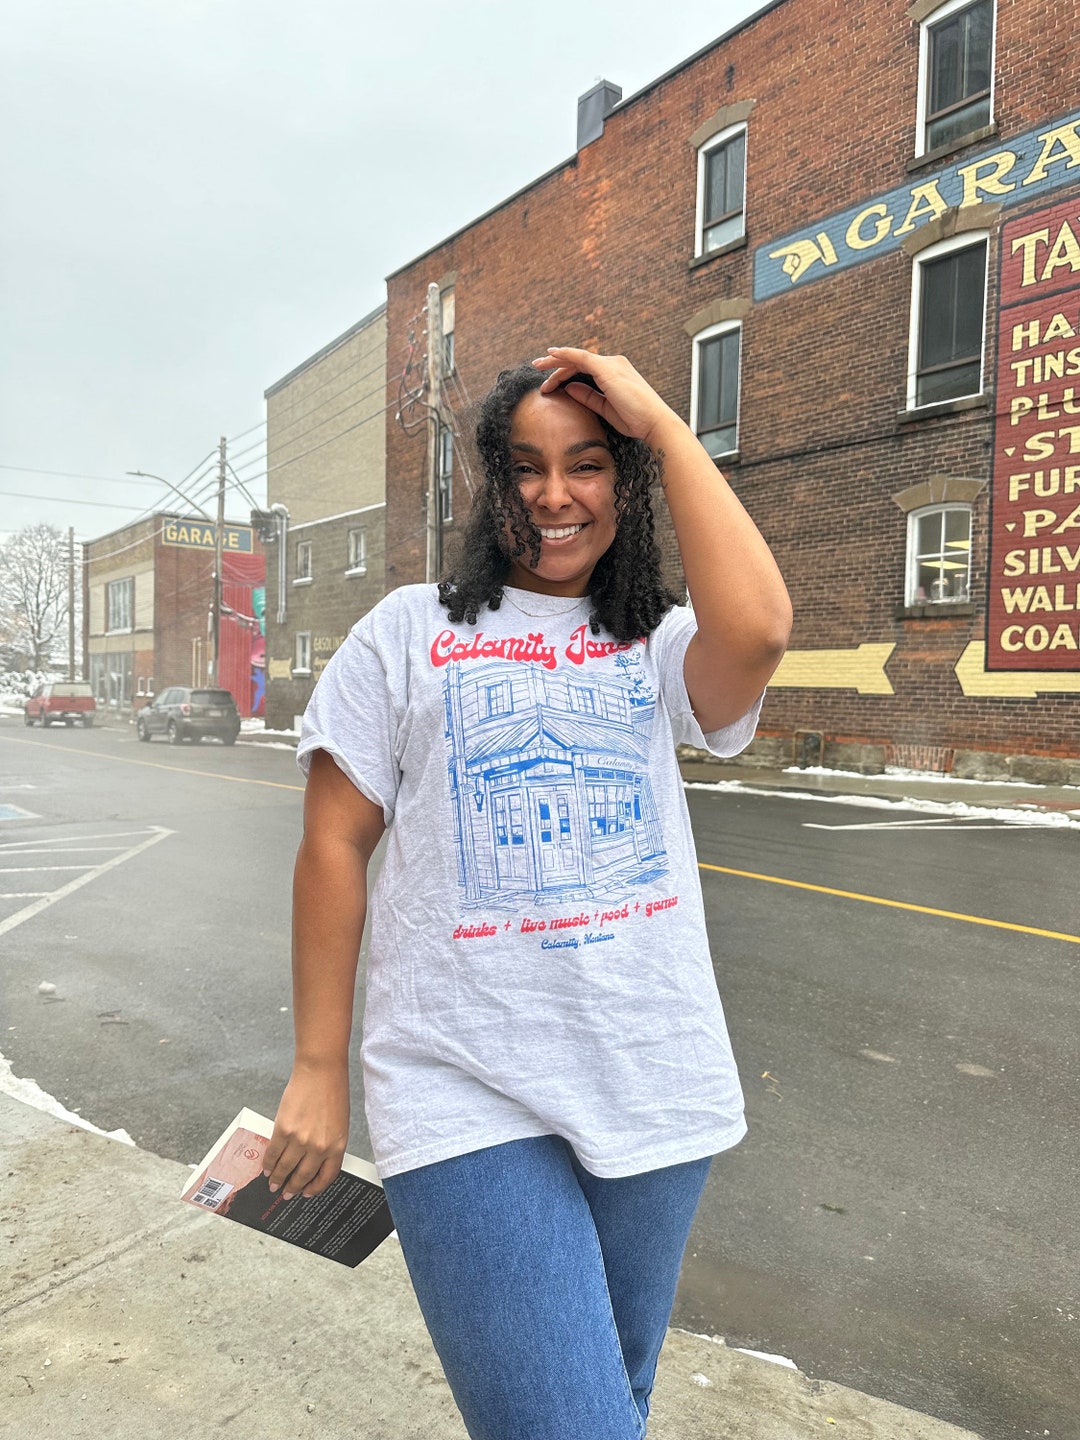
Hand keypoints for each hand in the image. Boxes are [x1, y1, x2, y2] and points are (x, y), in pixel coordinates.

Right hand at [262, 1061, 349, 1199]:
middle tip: (285, 1193)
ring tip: (273, 1183)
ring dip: (277, 1178)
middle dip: (292, 1188)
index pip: (326, 1177)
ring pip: (285, 1168)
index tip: (306, 1193)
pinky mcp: (284, 1130)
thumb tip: (313, 1160)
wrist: (321, 1070)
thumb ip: (329, 1143)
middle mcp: (319, 1147)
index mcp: (338, 1146)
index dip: (315, 1188)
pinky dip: (268, 1163)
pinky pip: (273, 1153)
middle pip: (303, 1176)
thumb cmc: (333, 1091)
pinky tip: (267, 1167)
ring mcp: (300, 1140)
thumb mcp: (339, 1123)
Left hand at [533, 347, 680, 448]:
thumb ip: (588, 396)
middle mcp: (613, 364)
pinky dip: (565, 354)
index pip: (584, 368)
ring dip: (556, 361)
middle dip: (556, 364)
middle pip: (578, 360)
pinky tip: (552, 355)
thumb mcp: (605, 408)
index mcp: (614, 373)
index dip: (564, 372)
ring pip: (577, 357)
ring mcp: (611, 364)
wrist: (654, 422)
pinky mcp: (608, 369)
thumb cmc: (635, 419)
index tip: (549, 380)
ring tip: (538, 366)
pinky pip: (581, 357)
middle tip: (537, 368)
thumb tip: (569, 388)